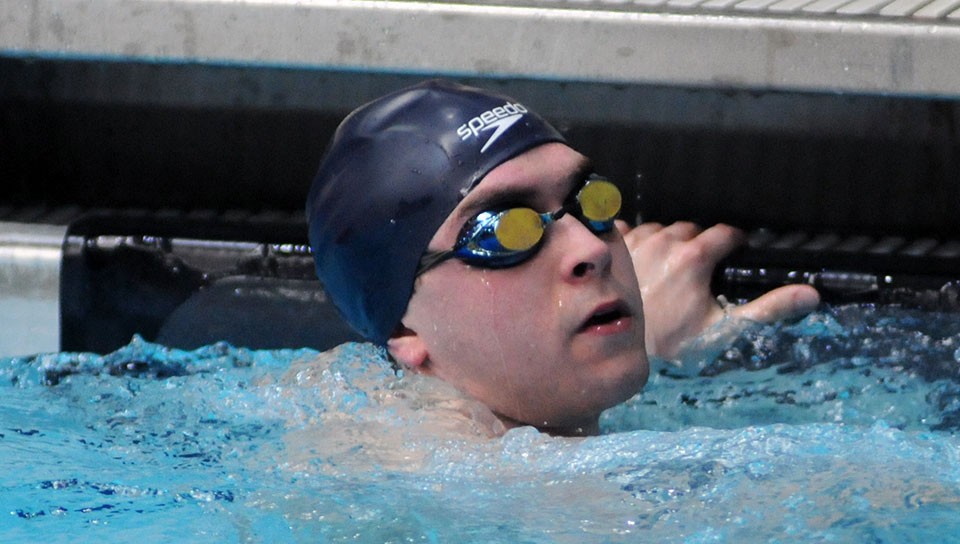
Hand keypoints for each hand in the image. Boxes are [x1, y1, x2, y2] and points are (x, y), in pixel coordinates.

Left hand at [618, 221, 819, 358]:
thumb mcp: (725, 329)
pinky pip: (628, 230)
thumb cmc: (674, 345)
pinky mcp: (612, 250)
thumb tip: (810, 294)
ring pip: (660, 229)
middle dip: (699, 244)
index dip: (733, 244)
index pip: (725, 234)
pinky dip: (635, 240)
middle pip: (691, 230)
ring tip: (667, 270)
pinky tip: (637, 260)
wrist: (621, 351)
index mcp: (694, 257)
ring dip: (667, 242)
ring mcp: (634, 243)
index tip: (733, 253)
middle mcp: (663, 242)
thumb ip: (768, 308)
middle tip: (697, 271)